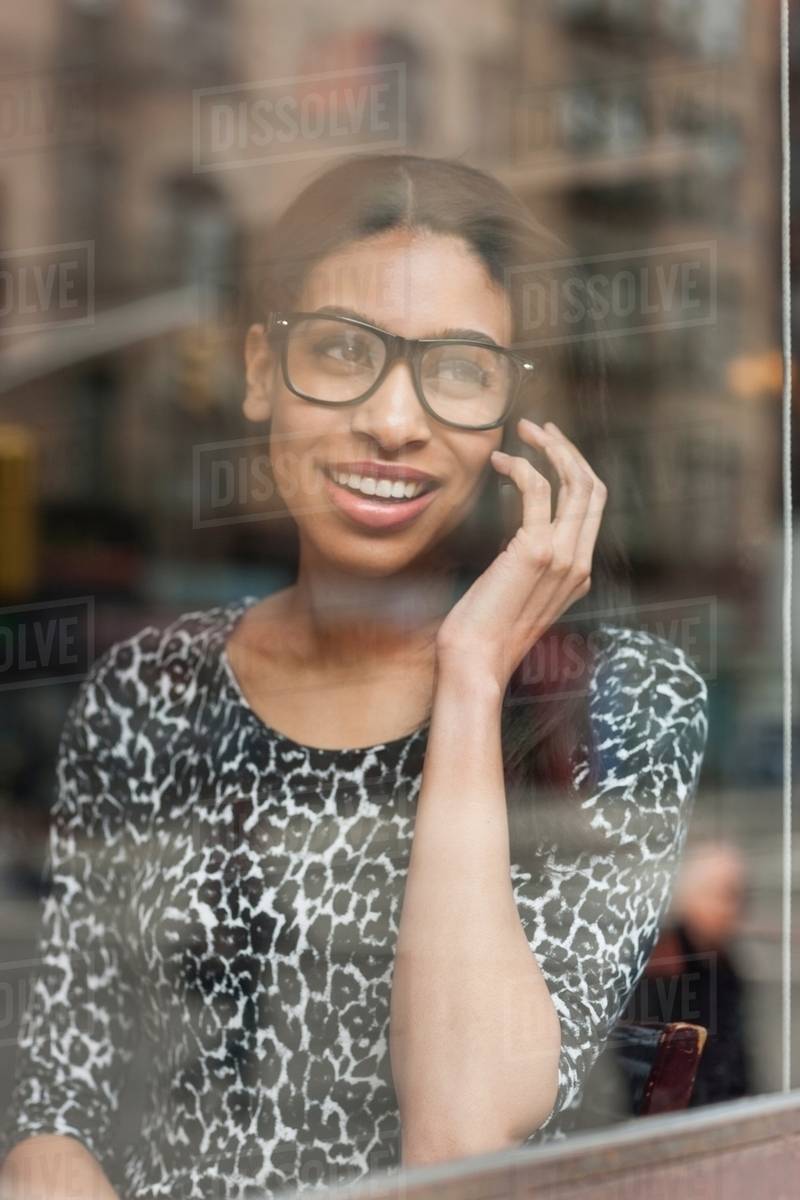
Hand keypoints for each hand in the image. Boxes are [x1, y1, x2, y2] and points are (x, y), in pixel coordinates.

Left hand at [435, 417, 607, 691]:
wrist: (475, 661)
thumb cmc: (483, 631)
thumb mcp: (516, 593)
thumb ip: (528, 565)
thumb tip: (517, 536)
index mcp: (579, 572)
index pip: (592, 507)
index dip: (575, 469)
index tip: (549, 447)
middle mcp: (578, 562)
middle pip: (592, 487)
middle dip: (567, 449)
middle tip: (538, 428)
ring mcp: (562, 557)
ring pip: (574, 482)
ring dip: (548, 448)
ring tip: (521, 431)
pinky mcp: (535, 551)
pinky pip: (538, 491)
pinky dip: (521, 467)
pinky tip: (500, 462)